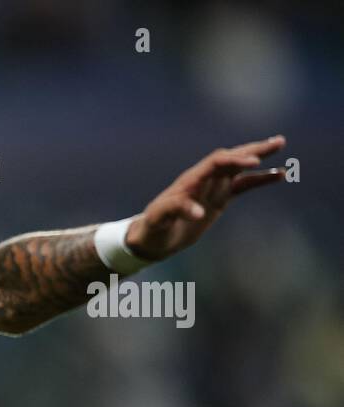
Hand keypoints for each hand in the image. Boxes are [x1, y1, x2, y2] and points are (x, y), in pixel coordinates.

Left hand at [126, 135, 286, 260]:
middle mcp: (203, 179)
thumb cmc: (152, 227)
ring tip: (280, 144)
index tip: (254, 162)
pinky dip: (260, 179)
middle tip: (277, 143)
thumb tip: (197, 212)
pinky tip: (280, 174)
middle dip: (252, 150)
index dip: (234, 160)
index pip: (216, 163)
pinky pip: (243, 185)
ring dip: (259, 156)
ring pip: (239, 167)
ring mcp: (212, 187)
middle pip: (231, 157)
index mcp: (190, 180)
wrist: (152, 237)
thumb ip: (175, 211)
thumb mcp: (159, 219)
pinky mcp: (219, 198)